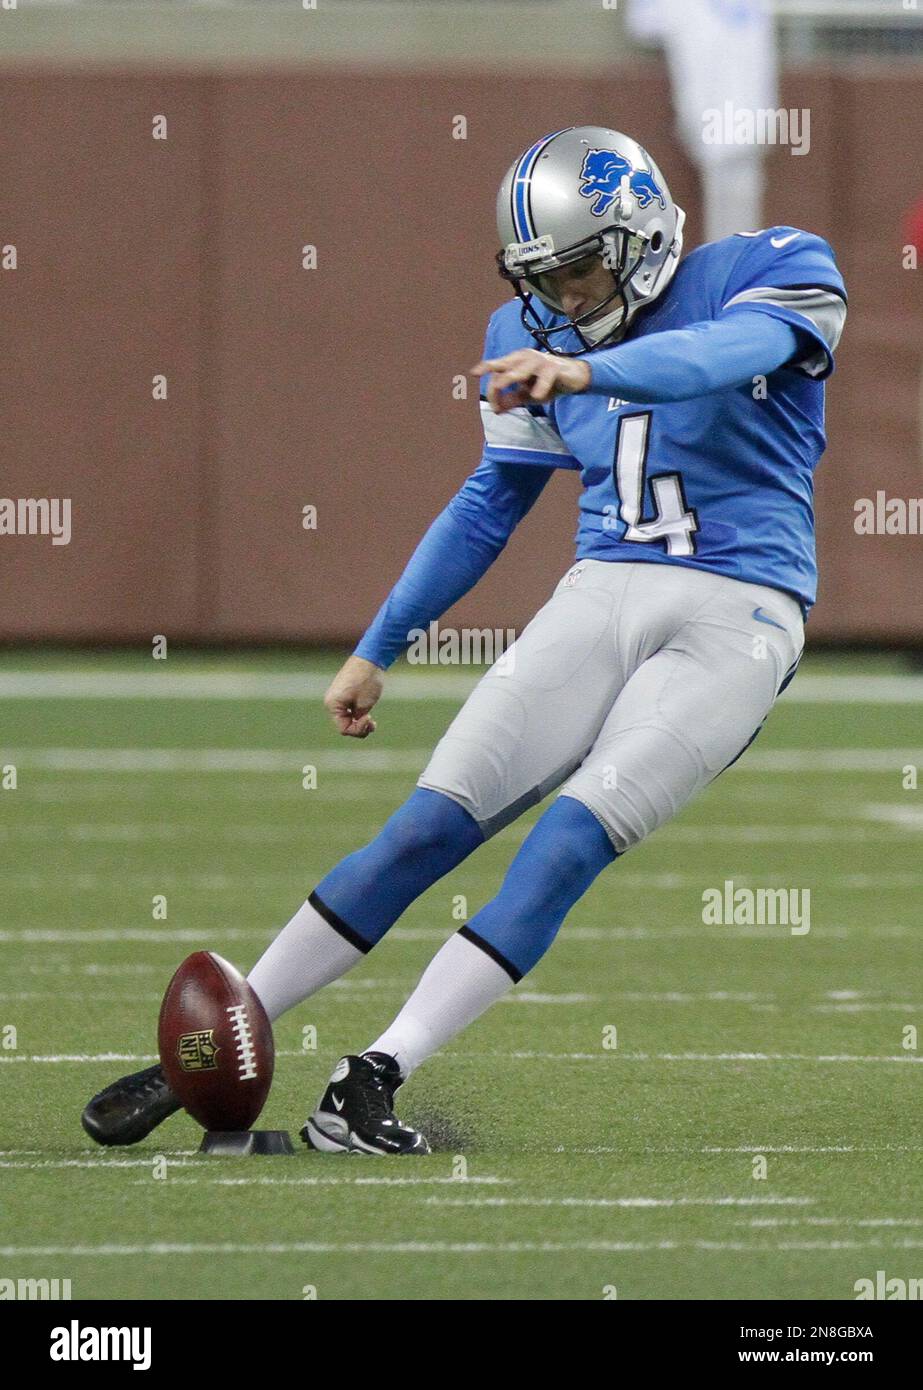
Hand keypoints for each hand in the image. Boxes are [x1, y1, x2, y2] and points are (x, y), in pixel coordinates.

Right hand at [324, 655, 383, 737]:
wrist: (370, 658)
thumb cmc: (366, 681)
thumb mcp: (365, 705)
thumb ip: (358, 718)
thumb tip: (356, 723)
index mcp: (333, 705)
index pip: (344, 729)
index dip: (358, 729)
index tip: (370, 718)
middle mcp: (331, 702)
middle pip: (344, 724)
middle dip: (360, 727)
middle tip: (373, 724)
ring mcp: (337, 698)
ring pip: (347, 718)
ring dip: (360, 722)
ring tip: (373, 722)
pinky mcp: (344, 694)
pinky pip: (349, 710)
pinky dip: (358, 714)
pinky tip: (368, 714)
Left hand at [471, 349, 590, 413]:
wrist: (575, 377)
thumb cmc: (548, 382)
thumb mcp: (527, 394)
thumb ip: (512, 399)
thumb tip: (496, 410)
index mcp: (516, 361)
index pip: (496, 368)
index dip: (490, 382)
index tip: (484, 390)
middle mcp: (525, 357)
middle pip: (504, 367)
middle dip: (497, 384)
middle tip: (495, 402)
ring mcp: (540, 361)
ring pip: (522, 369)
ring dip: (511, 378)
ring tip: (502, 386)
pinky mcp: (555, 368)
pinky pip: (545, 377)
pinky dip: (540, 387)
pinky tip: (538, 396)